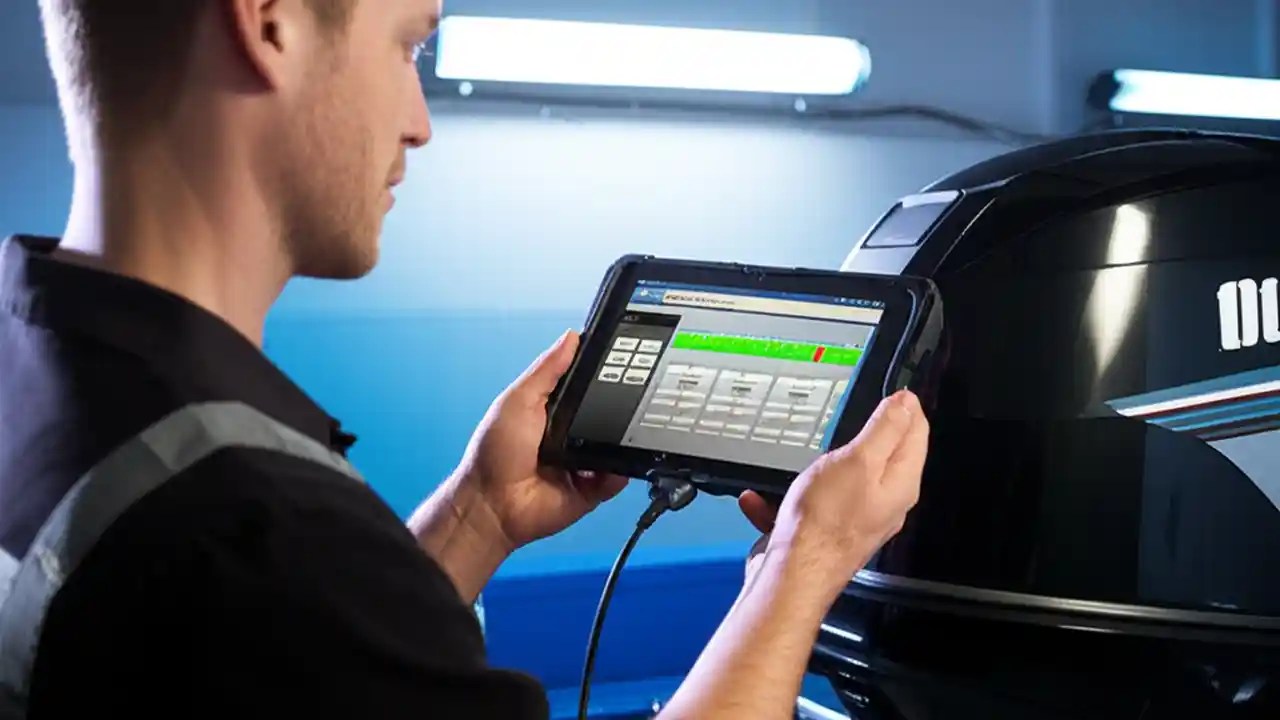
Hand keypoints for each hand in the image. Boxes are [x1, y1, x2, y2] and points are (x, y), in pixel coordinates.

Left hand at [453, 330, 627, 552]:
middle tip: (634, 396)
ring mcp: (584, 462)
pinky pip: (616, 478)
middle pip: (609, 415)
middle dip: (621, 407)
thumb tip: (570, 338)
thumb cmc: (494, 453)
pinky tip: (612, 464)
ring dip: (621, 440)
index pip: (588, 387)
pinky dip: (618, 472)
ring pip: (617, 446)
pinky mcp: (592, 489)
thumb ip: (547, 370)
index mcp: (555, 410)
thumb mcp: (519, 399)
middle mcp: (573, 435)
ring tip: (624, 431)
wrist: (493, 504)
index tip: (626, 360)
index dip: (605, 375)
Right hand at [737, 390, 927, 594]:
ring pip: (844, 481)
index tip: (895, 391)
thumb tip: (908, 403)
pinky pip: (806, 507)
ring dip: (822, 469)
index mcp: (899, 484)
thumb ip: (885, 429)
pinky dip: (787, 499)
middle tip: (855, 415)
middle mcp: (884, 505)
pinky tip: (760, 499)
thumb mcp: (858, 460)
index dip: (907, 407)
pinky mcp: (824, 535)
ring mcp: (854, 521)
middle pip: (884, 458)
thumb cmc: (824, 521)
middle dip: (869, 436)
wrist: (791, 576)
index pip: (916, 435)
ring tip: (805, 459)